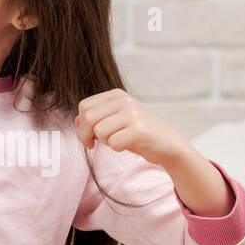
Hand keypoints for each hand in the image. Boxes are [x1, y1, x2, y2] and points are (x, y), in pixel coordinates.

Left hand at [73, 88, 189, 167]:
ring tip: (119, 140)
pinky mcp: (139, 130)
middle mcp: (124, 101)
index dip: (81, 125)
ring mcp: (132, 114)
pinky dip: (117, 149)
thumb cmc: (138, 134)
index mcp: (117, 95)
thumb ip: (97, 119)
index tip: (88, 136)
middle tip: (92, 145)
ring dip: (105, 142)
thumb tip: (76, 121)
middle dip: (85, 135)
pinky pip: (114, 143)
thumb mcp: (116, 121)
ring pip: (100, 131)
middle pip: (88, 117)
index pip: (84, 106)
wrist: (168, 144)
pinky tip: (129, 145)